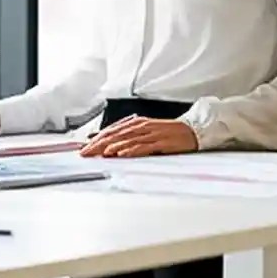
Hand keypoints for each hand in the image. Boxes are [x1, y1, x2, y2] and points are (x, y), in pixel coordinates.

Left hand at [79, 116, 197, 157]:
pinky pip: (144, 147)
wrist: (192, 130)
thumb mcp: (144, 130)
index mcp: (136, 123)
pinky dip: (131, 150)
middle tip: (86, 152)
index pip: (111, 131)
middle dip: (99, 144)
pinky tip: (122, 154)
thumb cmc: (167, 132)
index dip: (96, 139)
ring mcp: (151, 134)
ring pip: (127, 140)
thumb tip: (103, 138)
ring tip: (100, 153)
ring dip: (112, 146)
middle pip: (116, 135)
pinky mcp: (161, 143)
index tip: (84, 147)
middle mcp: (141, 126)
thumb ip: (124, 134)